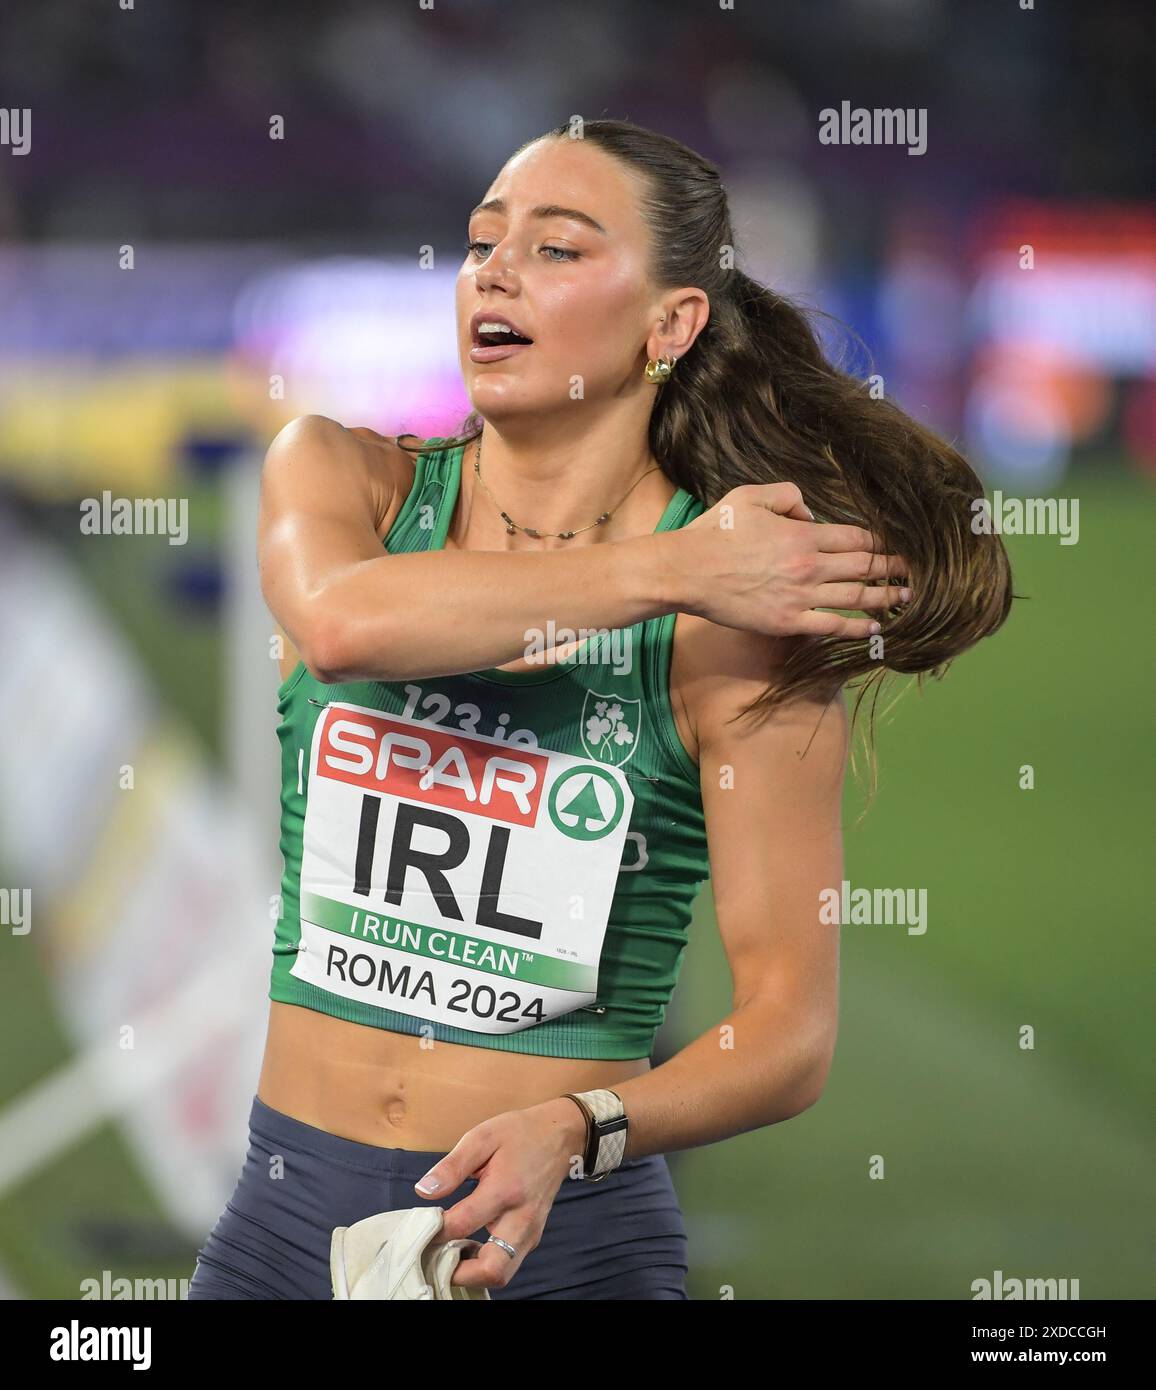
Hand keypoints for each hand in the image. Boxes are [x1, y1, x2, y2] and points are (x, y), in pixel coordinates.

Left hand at [411, 1097, 587, 1291]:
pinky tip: (467, 1246)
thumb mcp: (482, 1137)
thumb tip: (423, 1191)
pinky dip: (484, 1265)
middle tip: (436, 1255)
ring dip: (472, 1273)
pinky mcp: (533, 1237)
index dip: (435, 1230)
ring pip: (502, 1275)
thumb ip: (452, 1166)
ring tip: (450, 1252)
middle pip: (491, 1270)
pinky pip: (508, 1265)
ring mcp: (531, 1232)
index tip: (421, 1225)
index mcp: (505, 1189)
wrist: (560, 1136)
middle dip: (459, 1272)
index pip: (462, 1224)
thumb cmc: (518, 1133)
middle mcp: (522, 1219)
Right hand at [673, 481, 910, 639]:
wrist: (686, 572)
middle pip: (865, 566)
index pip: (857, 537)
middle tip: (919, 571)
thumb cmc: (714, 532)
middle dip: (895, 568)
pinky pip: (831, 627)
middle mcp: (808, 566)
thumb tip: (810, 513)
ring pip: (856, 598)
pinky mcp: (787, 622)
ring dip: (885, 597)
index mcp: (802, 534)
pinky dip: (857, 628)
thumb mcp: (749, 496)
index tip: (900, 544)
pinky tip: (875, 628)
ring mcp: (800, 597)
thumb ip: (787, 496)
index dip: (883, 541)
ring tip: (908, 597)